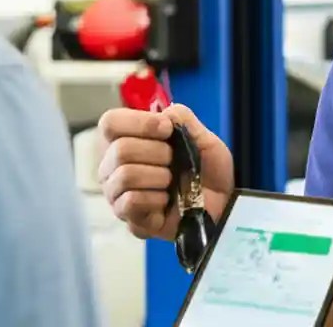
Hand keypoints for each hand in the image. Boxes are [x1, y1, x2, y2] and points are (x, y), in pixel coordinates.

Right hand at [97, 104, 234, 240]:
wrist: (222, 202)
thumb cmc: (206, 168)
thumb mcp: (202, 136)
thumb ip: (182, 118)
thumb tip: (162, 114)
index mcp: (126, 139)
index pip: (110, 122)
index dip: (139, 122)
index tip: (166, 129)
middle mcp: (113, 165)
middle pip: (120, 150)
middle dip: (157, 152)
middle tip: (173, 160)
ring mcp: (117, 193)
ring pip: (125, 175)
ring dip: (158, 176)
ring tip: (172, 181)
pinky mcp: (128, 218)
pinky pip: (131, 202)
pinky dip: (156, 199)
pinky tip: (167, 201)